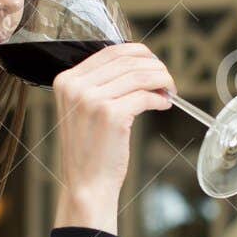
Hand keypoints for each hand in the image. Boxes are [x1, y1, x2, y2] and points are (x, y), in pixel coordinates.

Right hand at [51, 43, 174, 232]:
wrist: (86, 185)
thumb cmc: (91, 150)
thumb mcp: (85, 110)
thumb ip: (101, 84)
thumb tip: (140, 64)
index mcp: (67, 80)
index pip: (110, 51)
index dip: (139, 54)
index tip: (154, 65)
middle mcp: (76, 86)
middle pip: (128, 60)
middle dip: (155, 67)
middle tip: (167, 80)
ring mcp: (92, 100)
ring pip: (140, 75)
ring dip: (161, 80)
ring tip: (169, 91)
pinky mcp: (111, 114)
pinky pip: (145, 96)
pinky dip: (160, 98)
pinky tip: (164, 104)